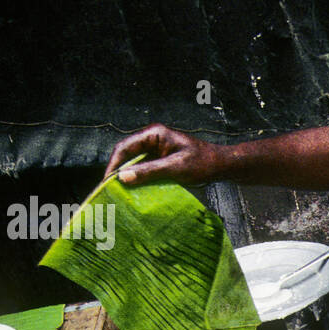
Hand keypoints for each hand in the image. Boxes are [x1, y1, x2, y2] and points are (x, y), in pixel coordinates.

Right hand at [103, 124, 221, 185]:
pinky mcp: (160, 162)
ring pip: (134, 164)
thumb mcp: (176, 168)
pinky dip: (138, 181)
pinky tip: (133, 194)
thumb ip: (149, 172)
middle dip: (117, 172)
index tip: (106, 182)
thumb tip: (122, 178)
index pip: (125, 148)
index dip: (113, 165)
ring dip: (127, 178)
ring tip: (117, 195)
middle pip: (126, 155)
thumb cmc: (203, 163)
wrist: (221, 166)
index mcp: (153, 134)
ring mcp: (155, 151)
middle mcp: (151, 140)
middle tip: (108, 191)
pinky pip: (143, 171)